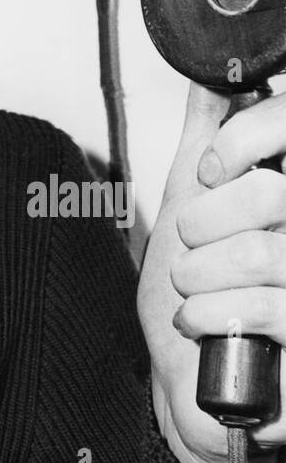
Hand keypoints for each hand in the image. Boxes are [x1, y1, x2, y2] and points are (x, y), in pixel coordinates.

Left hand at [138, 81, 285, 462]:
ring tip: (192, 289)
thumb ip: (209, 135)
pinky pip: (267, 309)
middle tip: (194, 245)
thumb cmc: (201, 291)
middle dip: (204, 222)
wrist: (197, 385)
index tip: (211, 168)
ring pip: (260, 254)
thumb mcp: (191, 199)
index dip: (242, 140)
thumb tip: (212, 77)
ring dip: (198, 275)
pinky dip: (209, 314)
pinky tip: (201, 321)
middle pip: (270, 195)